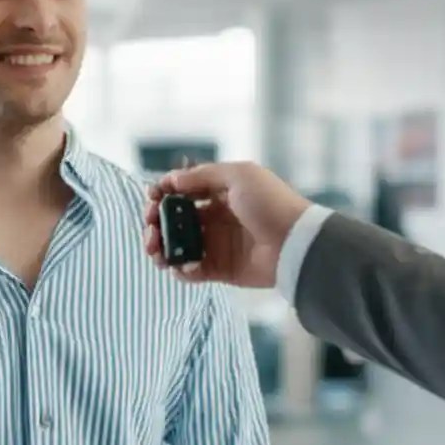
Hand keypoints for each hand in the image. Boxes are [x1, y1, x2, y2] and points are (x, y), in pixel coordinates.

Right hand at [143, 162, 311, 287]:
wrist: (295, 242)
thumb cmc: (270, 203)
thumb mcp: (238, 175)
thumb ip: (202, 175)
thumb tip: (172, 179)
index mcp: (220, 192)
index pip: (182, 191)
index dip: (162, 193)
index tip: (150, 198)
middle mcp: (216, 217)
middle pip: (173, 219)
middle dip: (155, 222)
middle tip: (149, 227)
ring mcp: (217, 244)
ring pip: (177, 246)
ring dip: (160, 247)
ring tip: (155, 251)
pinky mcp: (221, 269)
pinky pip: (191, 270)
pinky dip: (180, 269)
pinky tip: (179, 265)